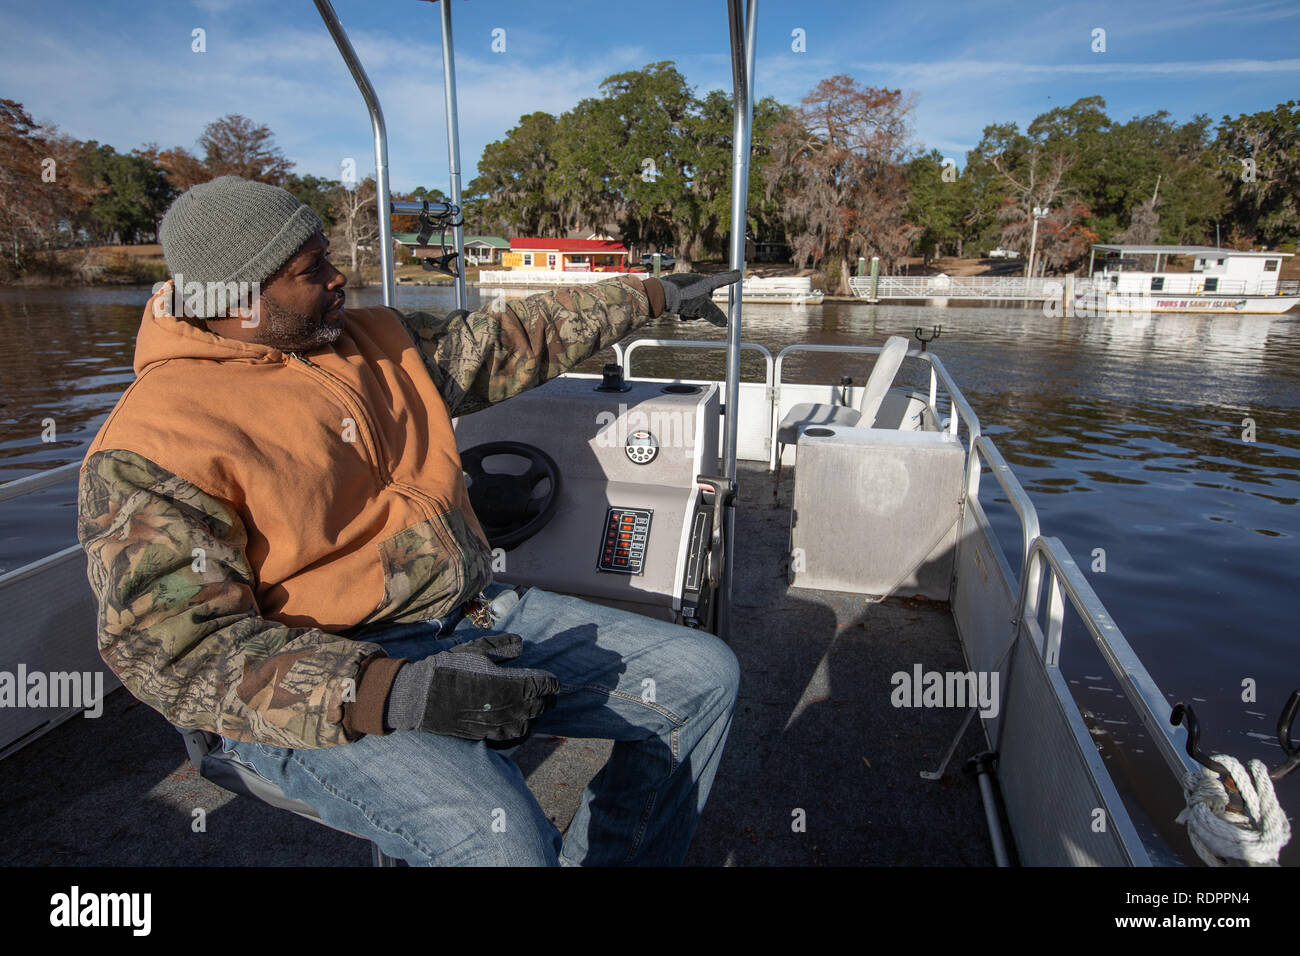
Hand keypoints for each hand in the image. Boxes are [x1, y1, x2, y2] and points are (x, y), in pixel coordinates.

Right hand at [385, 633, 559, 742]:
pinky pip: (512, 738)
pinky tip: (520, 727)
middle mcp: (509, 706)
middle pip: (539, 705)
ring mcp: (498, 724)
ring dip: (536, 716)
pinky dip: (521, 732)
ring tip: (536, 709)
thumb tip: (521, 645)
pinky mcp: (486, 736)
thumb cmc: (449, 668)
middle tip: (550, 695)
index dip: (551, 682)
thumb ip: (502, 647)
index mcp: (510, 682)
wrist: (422, 696)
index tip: (555, 681)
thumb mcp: (476, 649)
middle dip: (547, 699)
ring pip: (529, 724)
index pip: (542, 684)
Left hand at [658, 270, 741, 326]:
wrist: (658, 294)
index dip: (731, 278)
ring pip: (696, 300)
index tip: (738, 273)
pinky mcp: (677, 287)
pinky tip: (679, 313)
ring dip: (692, 310)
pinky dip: (685, 308)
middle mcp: (697, 280)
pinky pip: (686, 299)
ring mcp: (686, 283)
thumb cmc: (681, 298)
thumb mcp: (700, 308)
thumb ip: (713, 315)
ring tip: (684, 315)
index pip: (722, 280)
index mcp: (705, 282)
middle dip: (703, 308)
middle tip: (694, 314)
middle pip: (707, 297)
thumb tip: (725, 323)